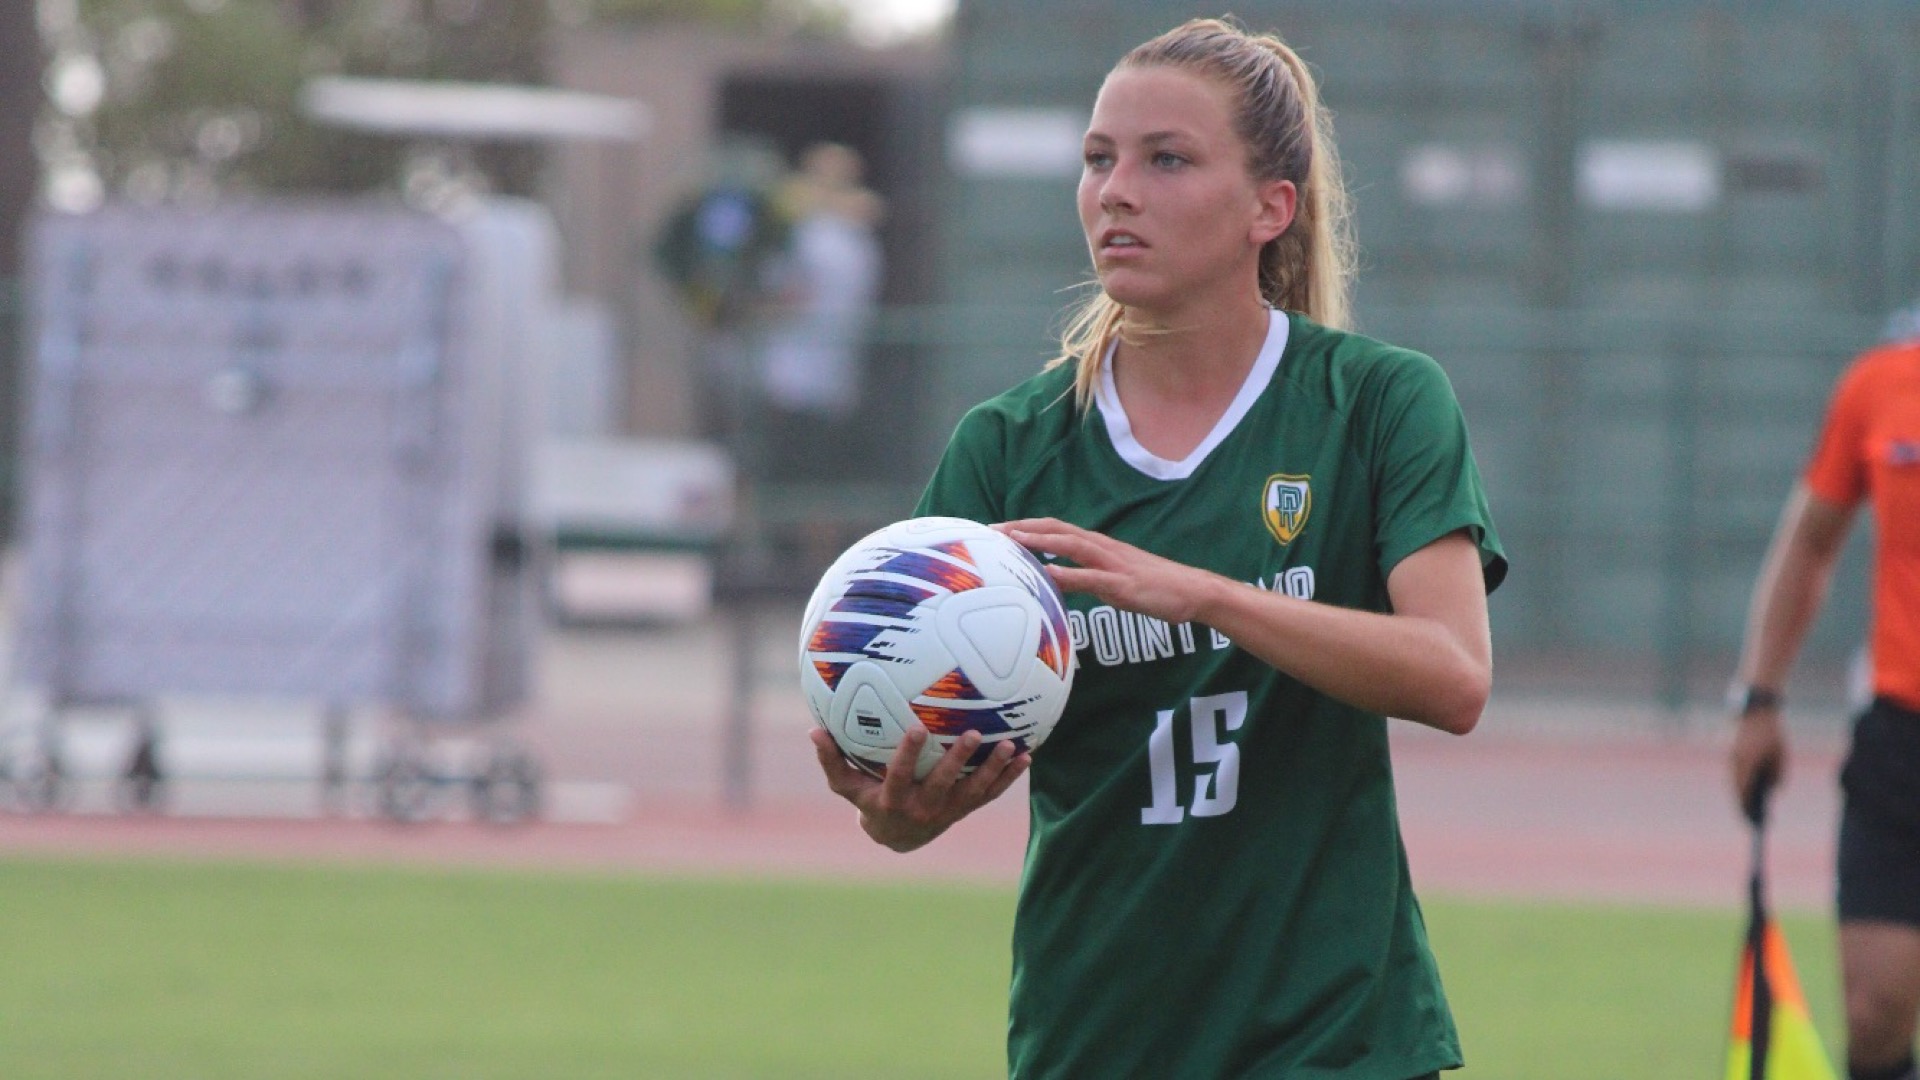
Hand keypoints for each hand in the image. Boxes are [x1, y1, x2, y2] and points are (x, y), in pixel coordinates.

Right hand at [810, 727, 1028, 852]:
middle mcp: (924, 807)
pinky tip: (1026, 757)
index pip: (901, 776)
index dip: (908, 755)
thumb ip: (831, 760)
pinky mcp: (966, 810)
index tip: (916, 728)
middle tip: (973, 734)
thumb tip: (812, 729)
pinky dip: (1008, 778)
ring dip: (994, 770)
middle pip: (944, 784)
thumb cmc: (868, 800)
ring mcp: (948, 811)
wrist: (898, 837)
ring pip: (974, 791)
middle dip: (959, 760)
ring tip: (1010, 746)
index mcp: (894, 799)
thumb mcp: (846, 786)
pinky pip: (989, 795)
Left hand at [998, 517, 1214, 624]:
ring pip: (1071, 544)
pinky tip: (1047, 574)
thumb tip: (1054, 581)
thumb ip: (1082, 577)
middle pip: (1056, 529)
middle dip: (1022, 528)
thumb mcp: (1111, 580)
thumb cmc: (1152, 587)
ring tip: (1011, 539)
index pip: (1055, 529)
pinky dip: (1068, 573)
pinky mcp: (1123, 584)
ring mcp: (1113, 564)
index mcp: (1098, 546)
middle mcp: (1102, 547)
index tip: (997, 529)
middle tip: (990, 530)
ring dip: (1040, 540)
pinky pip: (1091, 577)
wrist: (1193, 591)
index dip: (1025, 526)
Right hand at [1729, 708, 1785, 822]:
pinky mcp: (1731, 753)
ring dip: (1741, 794)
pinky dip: (1740, 784)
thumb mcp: (1781, 757)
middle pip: (1736, 789)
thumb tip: (1772, 790)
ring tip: (1750, 808)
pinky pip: (1734, 774)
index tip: (1752, 822)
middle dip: (1743, 804)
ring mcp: (1731, 757)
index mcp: (1747, 763)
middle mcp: (1735, 762)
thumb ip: (1777, 776)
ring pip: (1734, 782)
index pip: (1744, 792)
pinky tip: (1748, 791)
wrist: (1756, 711)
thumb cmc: (1772, 734)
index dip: (1747, 808)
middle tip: (1750, 819)